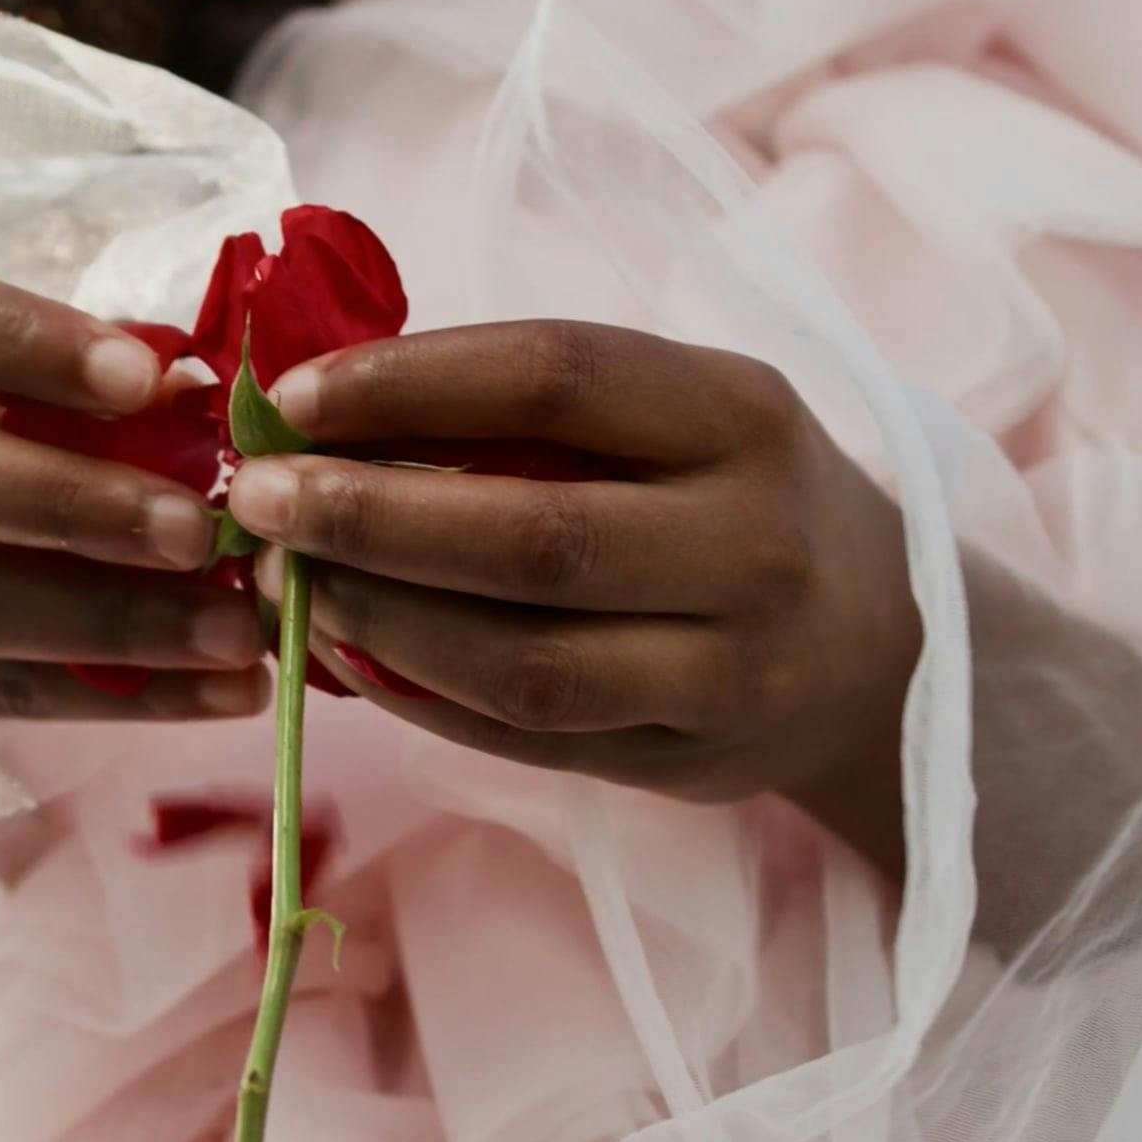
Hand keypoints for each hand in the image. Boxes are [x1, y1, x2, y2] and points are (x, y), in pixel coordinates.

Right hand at [0, 262, 271, 733]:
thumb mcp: (12, 385)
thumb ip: (97, 381)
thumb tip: (203, 393)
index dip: (23, 343)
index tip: (145, 379)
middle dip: (65, 502)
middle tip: (196, 531)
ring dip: (107, 620)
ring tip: (234, 631)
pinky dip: (116, 696)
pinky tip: (218, 691)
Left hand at [227, 319, 921, 857]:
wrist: (883, 644)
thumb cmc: (733, 495)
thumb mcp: (680, 412)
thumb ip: (533, 407)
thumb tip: (322, 408)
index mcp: (741, 416)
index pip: (555, 377)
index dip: (408, 383)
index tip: (292, 396)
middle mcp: (750, 545)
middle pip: (531, 536)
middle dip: (368, 518)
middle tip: (258, 503)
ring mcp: (729, 671)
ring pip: (522, 664)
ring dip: (377, 624)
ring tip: (287, 588)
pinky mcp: (690, 764)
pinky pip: (526, 739)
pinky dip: (417, 697)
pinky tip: (347, 654)